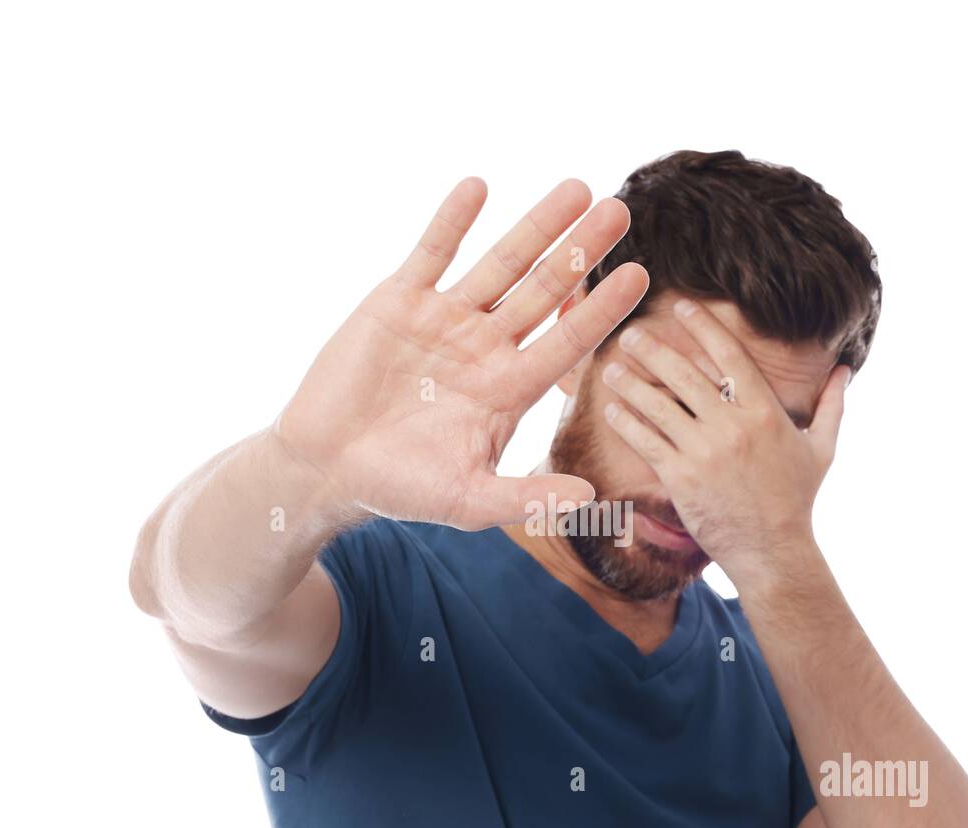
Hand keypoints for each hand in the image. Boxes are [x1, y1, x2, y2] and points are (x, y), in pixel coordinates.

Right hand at [275, 177, 648, 528]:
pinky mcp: (399, 301)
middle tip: (620, 210)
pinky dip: (453, 221)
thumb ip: (524, 497)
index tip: (641, 277)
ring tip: (576, 187)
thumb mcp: (467, 501)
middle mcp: (486, 347)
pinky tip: (479, 186)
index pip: (567, 341)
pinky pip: (432, 252)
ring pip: (500, 263)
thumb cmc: (400, 488)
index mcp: (508, 388)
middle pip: (545, 290)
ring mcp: (445, 320)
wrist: (326, 465)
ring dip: (536, 225)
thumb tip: (590, 496)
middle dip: (581, 251)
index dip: (602, 310)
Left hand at [600, 298, 850, 587]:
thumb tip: (844, 369)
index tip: (681, 307)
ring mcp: (705, 452)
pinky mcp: (681, 478)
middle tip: (630, 333)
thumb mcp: (822, 450)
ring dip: (631, 383)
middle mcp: (733, 427)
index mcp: (766, 412)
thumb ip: (832, 405)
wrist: (772, 551)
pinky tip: (612, 410)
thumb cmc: (797, 501)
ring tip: (611, 368)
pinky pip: (646, 442)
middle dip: (654, 349)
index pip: (730, 355)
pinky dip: (627, 423)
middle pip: (685, 374)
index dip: (703, 327)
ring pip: (659, 405)